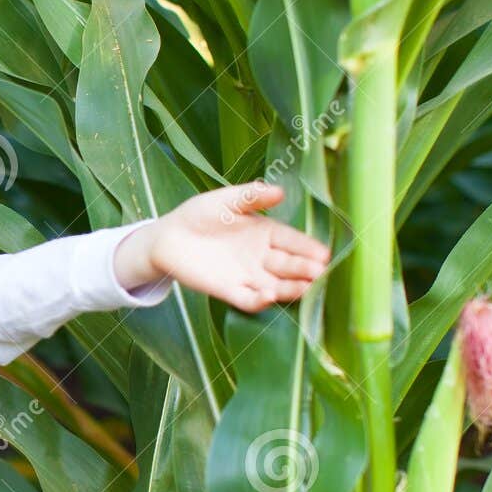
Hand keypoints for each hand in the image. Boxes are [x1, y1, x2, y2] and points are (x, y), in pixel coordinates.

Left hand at [139, 181, 331, 312]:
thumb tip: (279, 191)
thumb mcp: (225, 200)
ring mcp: (247, 276)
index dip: (308, 247)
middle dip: (306, 269)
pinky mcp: (229, 291)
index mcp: (265, 233)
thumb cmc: (198, 215)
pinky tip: (270, 296)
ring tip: (307, 288)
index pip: (292, 241)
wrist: (167, 237)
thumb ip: (250, 196)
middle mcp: (262, 257)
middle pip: (289, 265)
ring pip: (275, 285)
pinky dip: (260, 300)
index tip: (324, 253)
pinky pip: (248, 299)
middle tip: (322, 272)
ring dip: (291, 288)